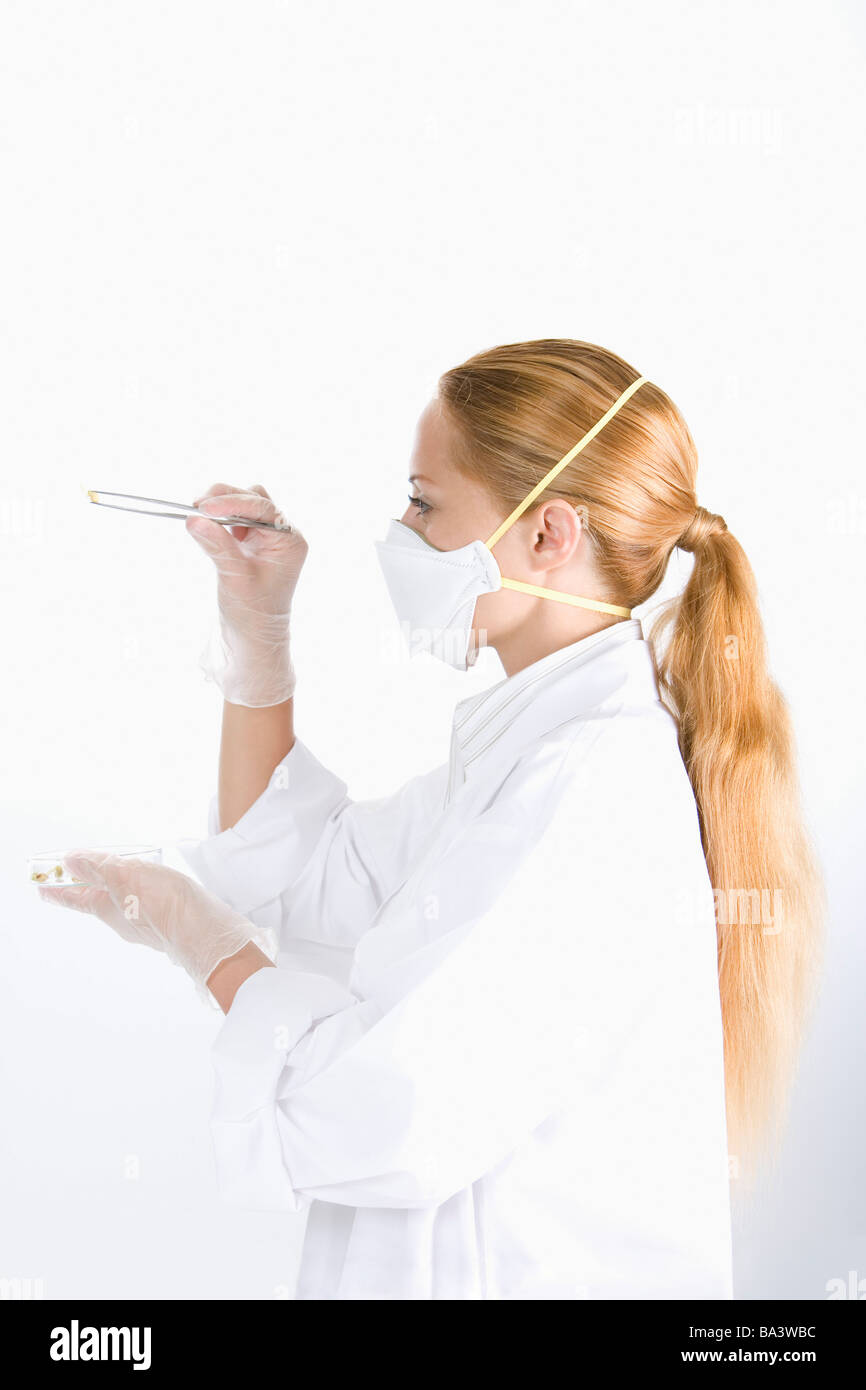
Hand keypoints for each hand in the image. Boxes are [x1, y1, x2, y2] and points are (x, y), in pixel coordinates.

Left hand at [38, 852, 260, 995]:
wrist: (206, 933)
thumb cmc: (164, 906)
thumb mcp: (126, 879)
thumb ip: (99, 869)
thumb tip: (70, 861)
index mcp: (107, 909)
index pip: (74, 897)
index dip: (58, 890)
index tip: (42, 888)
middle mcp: (123, 919)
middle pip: (98, 899)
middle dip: (87, 885)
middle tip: (78, 873)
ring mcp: (145, 923)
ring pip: (123, 901)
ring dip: (116, 886)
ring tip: (116, 871)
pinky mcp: (166, 921)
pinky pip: (144, 903)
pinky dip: (139, 890)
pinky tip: (151, 884)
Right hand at [187, 483, 308, 706]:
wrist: (253, 639)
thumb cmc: (253, 614)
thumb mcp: (234, 578)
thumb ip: (217, 546)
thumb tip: (194, 519)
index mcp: (290, 542)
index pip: (262, 509)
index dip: (231, 503)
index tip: (203, 507)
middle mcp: (283, 536)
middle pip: (254, 500)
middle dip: (225, 500)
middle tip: (196, 508)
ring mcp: (268, 539)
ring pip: (244, 505)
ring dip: (222, 506)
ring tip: (199, 517)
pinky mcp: (252, 544)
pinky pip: (235, 520)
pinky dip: (220, 519)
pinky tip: (208, 529)